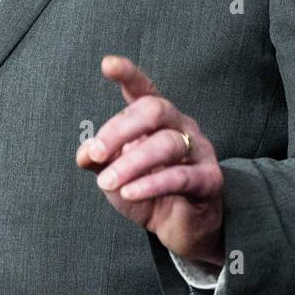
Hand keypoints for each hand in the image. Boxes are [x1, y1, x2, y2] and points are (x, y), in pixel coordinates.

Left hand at [75, 55, 223, 265]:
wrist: (183, 229)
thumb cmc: (149, 194)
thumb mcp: (116, 176)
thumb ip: (100, 161)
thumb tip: (85, 152)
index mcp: (158, 120)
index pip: (144, 90)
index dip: (128, 74)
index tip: (107, 64)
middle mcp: (181, 126)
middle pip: (154, 110)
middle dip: (119, 130)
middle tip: (96, 153)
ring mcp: (199, 151)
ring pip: (166, 144)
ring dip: (131, 163)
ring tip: (107, 183)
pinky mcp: (209, 180)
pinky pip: (180, 176)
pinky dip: (151, 184)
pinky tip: (130, 192)